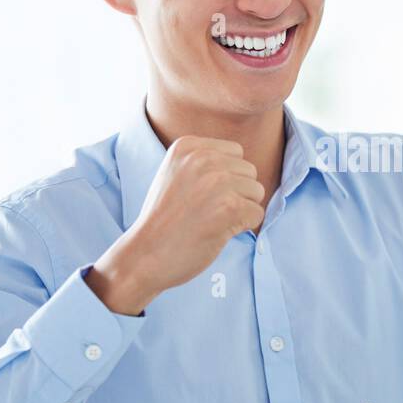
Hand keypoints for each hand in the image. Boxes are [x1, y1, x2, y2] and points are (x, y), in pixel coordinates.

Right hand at [86, 136, 264, 314]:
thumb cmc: (163, 220)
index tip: (202, 195)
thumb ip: (204, 163)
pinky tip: (218, 232)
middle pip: (249, 171)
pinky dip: (243, 227)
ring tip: (211, 221)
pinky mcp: (230, 207)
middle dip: (236, 193)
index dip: (227, 177)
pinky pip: (257, 213)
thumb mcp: (175, 174)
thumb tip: (242, 166)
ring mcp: (217, 181)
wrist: (145, 255)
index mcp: (188, 146)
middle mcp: (203, 158)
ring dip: (241, 210)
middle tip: (207, 211)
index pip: (235, 152)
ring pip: (257, 191)